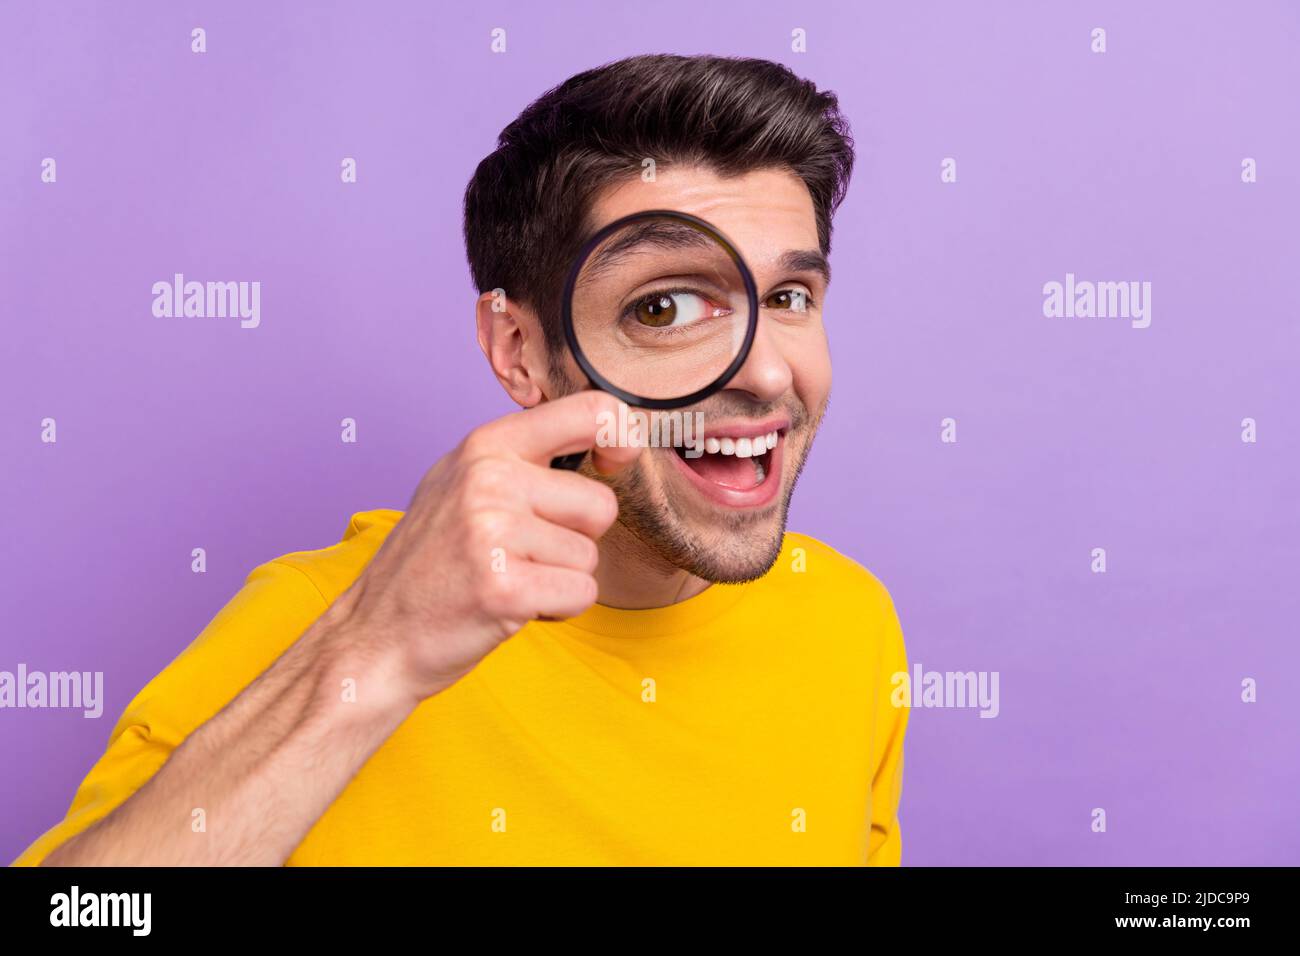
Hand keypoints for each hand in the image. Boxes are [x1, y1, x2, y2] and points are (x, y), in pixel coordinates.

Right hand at [320, 391, 637, 703]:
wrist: (376, 634)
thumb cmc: (430, 562)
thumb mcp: (462, 483)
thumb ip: (524, 456)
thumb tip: (606, 429)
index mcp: (486, 445)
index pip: (589, 411)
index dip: (621, 437)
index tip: (615, 461)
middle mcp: (490, 479)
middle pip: (601, 506)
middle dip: (577, 540)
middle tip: (523, 555)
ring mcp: (494, 531)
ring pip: (590, 557)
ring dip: (560, 580)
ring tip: (508, 580)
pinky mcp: (504, 586)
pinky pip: (581, 594)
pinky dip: (557, 610)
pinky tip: (513, 607)